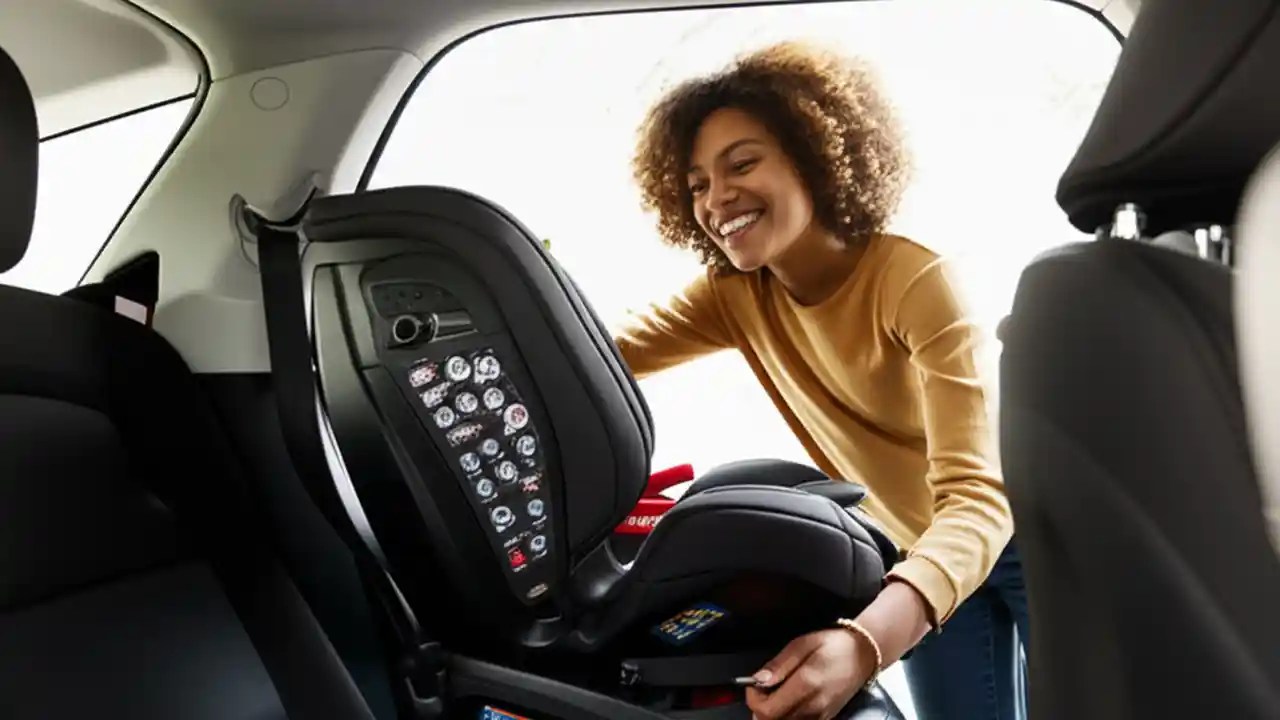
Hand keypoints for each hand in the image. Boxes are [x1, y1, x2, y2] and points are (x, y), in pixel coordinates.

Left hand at [745, 627, 877, 719]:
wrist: (865, 654)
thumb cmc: (834, 645)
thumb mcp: (802, 644)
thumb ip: (779, 665)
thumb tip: (758, 680)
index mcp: (806, 685)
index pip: (767, 711)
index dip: (753, 700)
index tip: (753, 685)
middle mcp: (813, 706)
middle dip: (761, 707)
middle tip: (764, 688)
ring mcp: (821, 716)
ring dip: (774, 713)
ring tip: (778, 692)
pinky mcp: (826, 719)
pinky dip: (788, 715)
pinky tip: (791, 699)